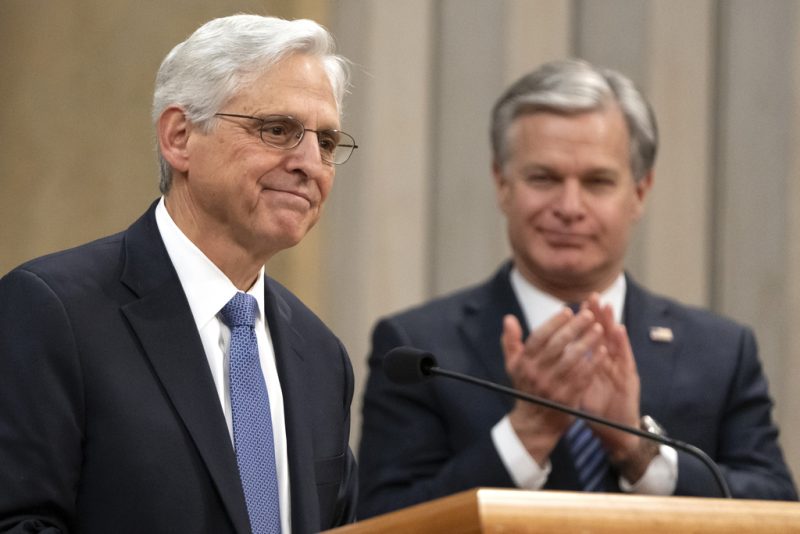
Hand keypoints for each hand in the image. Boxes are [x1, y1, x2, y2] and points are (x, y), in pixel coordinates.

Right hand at [501, 309, 605, 464]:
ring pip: (573, 359)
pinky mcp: (567, 398)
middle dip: (574, 328)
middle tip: (589, 315)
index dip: (554, 323)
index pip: (539, 337)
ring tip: (599, 329)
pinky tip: (602, 351)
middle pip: (557, 345)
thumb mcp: (513, 365)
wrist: (535, 423)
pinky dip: (593, 362)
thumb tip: (509, 318)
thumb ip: (511, 341)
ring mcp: (552, 387)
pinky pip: (583, 376)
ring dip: (587, 342)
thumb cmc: (526, 387)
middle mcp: (536, 374)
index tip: (568, 311)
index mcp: (524, 363)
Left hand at [581, 294, 655, 481]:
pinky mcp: (629, 379)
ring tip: (605, 305)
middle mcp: (609, 362)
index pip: (588, 337)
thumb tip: (547, 355)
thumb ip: (564, 369)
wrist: (614, 431)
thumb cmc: (595, 408)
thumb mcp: (575, 387)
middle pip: (603, 334)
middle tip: (591, 296)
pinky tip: (619, 329)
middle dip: (597, 315)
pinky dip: (622, 343)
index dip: (582, 323)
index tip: (573, 305)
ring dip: (611, 322)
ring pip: (615, 341)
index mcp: (595, 362)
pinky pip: (625, 358)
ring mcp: (620, 369)